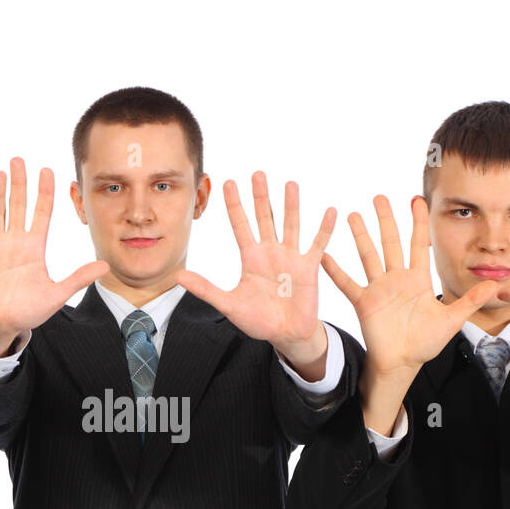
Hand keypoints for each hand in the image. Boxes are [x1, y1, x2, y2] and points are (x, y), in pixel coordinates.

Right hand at [0, 157, 108, 358]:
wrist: (1, 326)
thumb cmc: (28, 312)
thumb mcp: (57, 295)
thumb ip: (78, 279)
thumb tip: (106, 266)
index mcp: (35, 248)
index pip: (41, 213)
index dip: (44, 192)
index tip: (47, 170)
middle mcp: (15, 242)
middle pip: (18, 206)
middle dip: (19, 183)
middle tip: (19, 160)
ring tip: (0, 173)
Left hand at [176, 173, 334, 377]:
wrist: (285, 335)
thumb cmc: (258, 320)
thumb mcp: (228, 304)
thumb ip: (205, 289)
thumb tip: (178, 275)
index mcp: (251, 257)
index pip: (240, 225)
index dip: (235, 205)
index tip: (228, 182)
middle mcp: (271, 252)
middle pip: (265, 218)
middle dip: (261, 197)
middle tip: (257, 173)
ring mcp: (291, 257)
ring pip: (291, 225)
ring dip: (291, 206)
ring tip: (290, 184)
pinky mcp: (309, 267)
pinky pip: (318, 244)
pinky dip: (324, 229)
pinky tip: (331, 211)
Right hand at [323, 195, 496, 432]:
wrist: (403, 363)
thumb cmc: (425, 343)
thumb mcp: (453, 319)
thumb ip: (471, 300)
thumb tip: (497, 285)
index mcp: (417, 280)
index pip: (418, 244)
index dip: (417, 222)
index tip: (416, 199)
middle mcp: (396, 279)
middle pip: (390, 242)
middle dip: (385, 219)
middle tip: (378, 196)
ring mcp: (378, 289)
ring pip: (368, 255)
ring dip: (360, 235)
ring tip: (352, 214)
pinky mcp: (364, 302)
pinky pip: (347, 283)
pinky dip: (335, 270)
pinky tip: (324, 255)